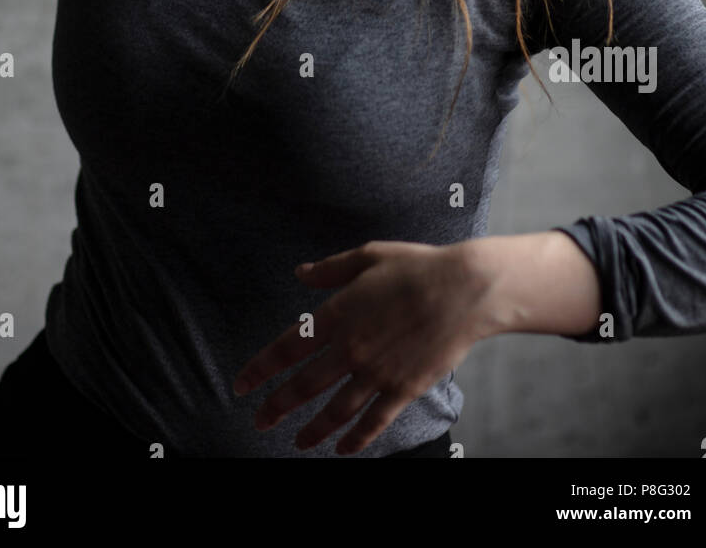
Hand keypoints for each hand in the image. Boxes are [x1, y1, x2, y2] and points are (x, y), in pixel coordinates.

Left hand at [232, 239, 494, 454]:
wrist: (464, 289)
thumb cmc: (417, 266)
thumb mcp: (368, 255)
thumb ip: (330, 269)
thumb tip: (300, 273)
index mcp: (338, 313)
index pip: (288, 347)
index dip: (261, 368)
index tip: (242, 385)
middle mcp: (351, 348)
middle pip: (305, 386)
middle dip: (277, 406)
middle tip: (258, 421)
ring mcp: (377, 372)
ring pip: (335, 411)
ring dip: (312, 430)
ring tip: (296, 443)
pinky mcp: (403, 389)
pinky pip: (373, 422)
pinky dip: (355, 439)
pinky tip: (342, 449)